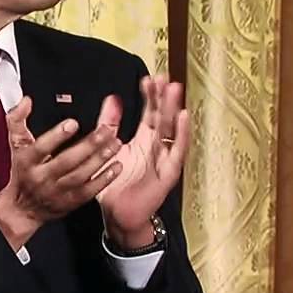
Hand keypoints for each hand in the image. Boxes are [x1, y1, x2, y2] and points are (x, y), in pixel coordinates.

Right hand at [0, 97, 123, 250]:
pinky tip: (116, 167)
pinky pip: (88, 191)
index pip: (41, 147)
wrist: (22, 208)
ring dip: (100, 160)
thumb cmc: (22, 171)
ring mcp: (56, 192)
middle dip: (88, 145)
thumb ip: (17, 120)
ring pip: (80, 175)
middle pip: (66, 161)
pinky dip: (104, 179)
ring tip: (115, 144)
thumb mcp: (16, 145)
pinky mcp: (69, 202)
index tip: (73, 123)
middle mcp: (41, 177)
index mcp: (27, 161)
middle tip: (107, 131)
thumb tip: (26, 100)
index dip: (57, 135)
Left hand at [95, 75, 190, 248]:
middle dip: (164, 98)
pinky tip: (182, 117)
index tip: (150, 78)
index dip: (151, 96)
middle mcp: (157, 147)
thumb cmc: (116, 183)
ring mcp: (165, 159)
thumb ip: (110, 124)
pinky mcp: (169, 173)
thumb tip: (112, 98)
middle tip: (165, 77)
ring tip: (174, 90)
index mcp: (144, 140)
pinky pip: (176, 152)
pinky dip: (180, 134)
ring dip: (173, 109)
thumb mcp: (110, 149)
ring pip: (171, 131)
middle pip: (162, 118)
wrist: (119, 214)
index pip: (150, 113)